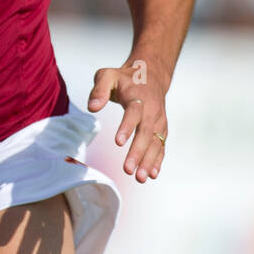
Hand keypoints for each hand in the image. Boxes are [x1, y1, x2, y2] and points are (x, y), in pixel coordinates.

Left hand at [87, 61, 167, 182]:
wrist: (150, 75)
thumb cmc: (124, 78)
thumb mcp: (107, 75)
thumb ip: (98, 89)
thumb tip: (92, 108)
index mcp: (138, 96)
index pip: (134, 112)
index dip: (127, 126)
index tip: (118, 142)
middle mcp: (152, 110)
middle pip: (146, 132)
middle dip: (138, 152)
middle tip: (128, 170)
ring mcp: (159, 121)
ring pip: (155, 142)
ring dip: (148, 161)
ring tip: (140, 178)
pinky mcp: (161, 129)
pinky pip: (161, 146)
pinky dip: (157, 160)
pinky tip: (151, 175)